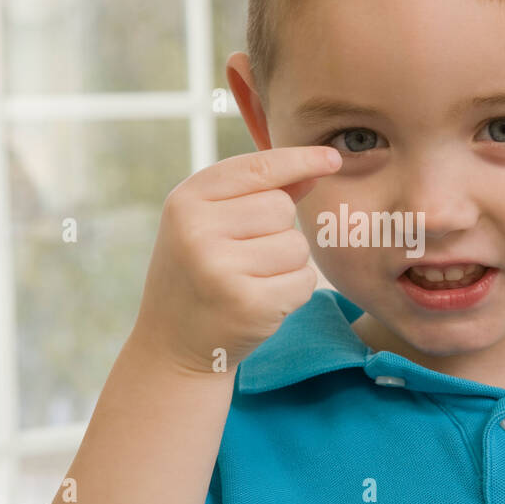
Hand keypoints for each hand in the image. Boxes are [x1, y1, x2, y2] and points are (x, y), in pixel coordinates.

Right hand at [132, 146, 341, 373]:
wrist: (172, 345)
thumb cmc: (198, 274)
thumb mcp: (212, 224)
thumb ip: (261, 192)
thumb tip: (319, 165)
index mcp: (185, 202)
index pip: (257, 168)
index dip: (300, 160)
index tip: (331, 158)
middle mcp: (197, 231)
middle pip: (282, 208)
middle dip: (278, 230)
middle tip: (244, 257)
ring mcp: (220, 269)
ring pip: (296, 245)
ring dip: (287, 264)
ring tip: (250, 280)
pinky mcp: (248, 304)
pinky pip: (304, 280)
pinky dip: (293, 291)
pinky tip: (261, 301)